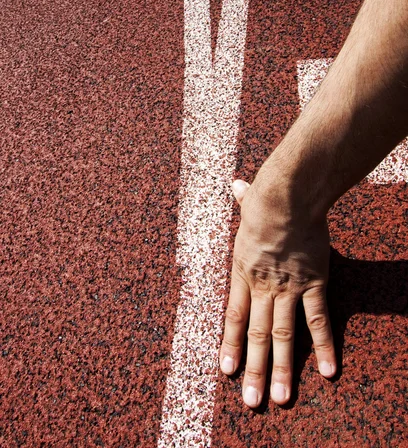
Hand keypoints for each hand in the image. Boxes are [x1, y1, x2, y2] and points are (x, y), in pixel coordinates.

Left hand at [219, 178, 335, 407]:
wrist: (288, 197)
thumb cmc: (266, 198)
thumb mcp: (247, 205)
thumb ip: (242, 203)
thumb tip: (236, 185)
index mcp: (243, 272)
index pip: (233, 317)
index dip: (230, 345)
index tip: (227, 370)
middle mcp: (263, 287)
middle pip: (257, 335)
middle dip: (255, 370)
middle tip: (253, 402)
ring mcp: (288, 288)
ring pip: (284, 336)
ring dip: (283, 369)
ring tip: (282, 399)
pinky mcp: (314, 284)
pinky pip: (319, 320)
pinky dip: (325, 346)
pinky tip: (329, 371)